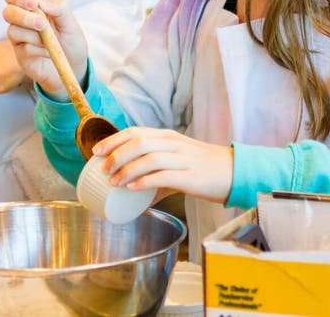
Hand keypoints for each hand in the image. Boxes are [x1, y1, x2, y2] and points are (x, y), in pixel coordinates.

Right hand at [3, 0, 87, 98]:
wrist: (74, 66)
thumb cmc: (71, 41)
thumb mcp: (70, 22)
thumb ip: (58, 8)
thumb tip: (40, 2)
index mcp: (33, 9)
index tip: (34, 4)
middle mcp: (22, 22)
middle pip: (7, 12)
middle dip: (24, 16)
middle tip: (42, 24)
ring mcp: (20, 39)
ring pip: (13, 31)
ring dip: (34, 35)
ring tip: (50, 42)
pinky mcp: (21, 56)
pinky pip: (24, 48)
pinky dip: (40, 50)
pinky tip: (49, 52)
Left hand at [92, 127, 233, 203]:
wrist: (233, 172)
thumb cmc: (203, 168)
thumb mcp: (177, 164)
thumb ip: (156, 176)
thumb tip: (133, 197)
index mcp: (167, 137)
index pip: (135, 132)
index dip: (113, 140)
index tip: (96, 151)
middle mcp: (173, 144)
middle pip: (138, 141)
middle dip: (116, 154)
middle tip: (102, 168)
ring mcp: (182, 159)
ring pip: (148, 157)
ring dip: (126, 169)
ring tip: (113, 181)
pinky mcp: (190, 176)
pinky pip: (163, 176)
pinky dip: (144, 182)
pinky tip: (132, 189)